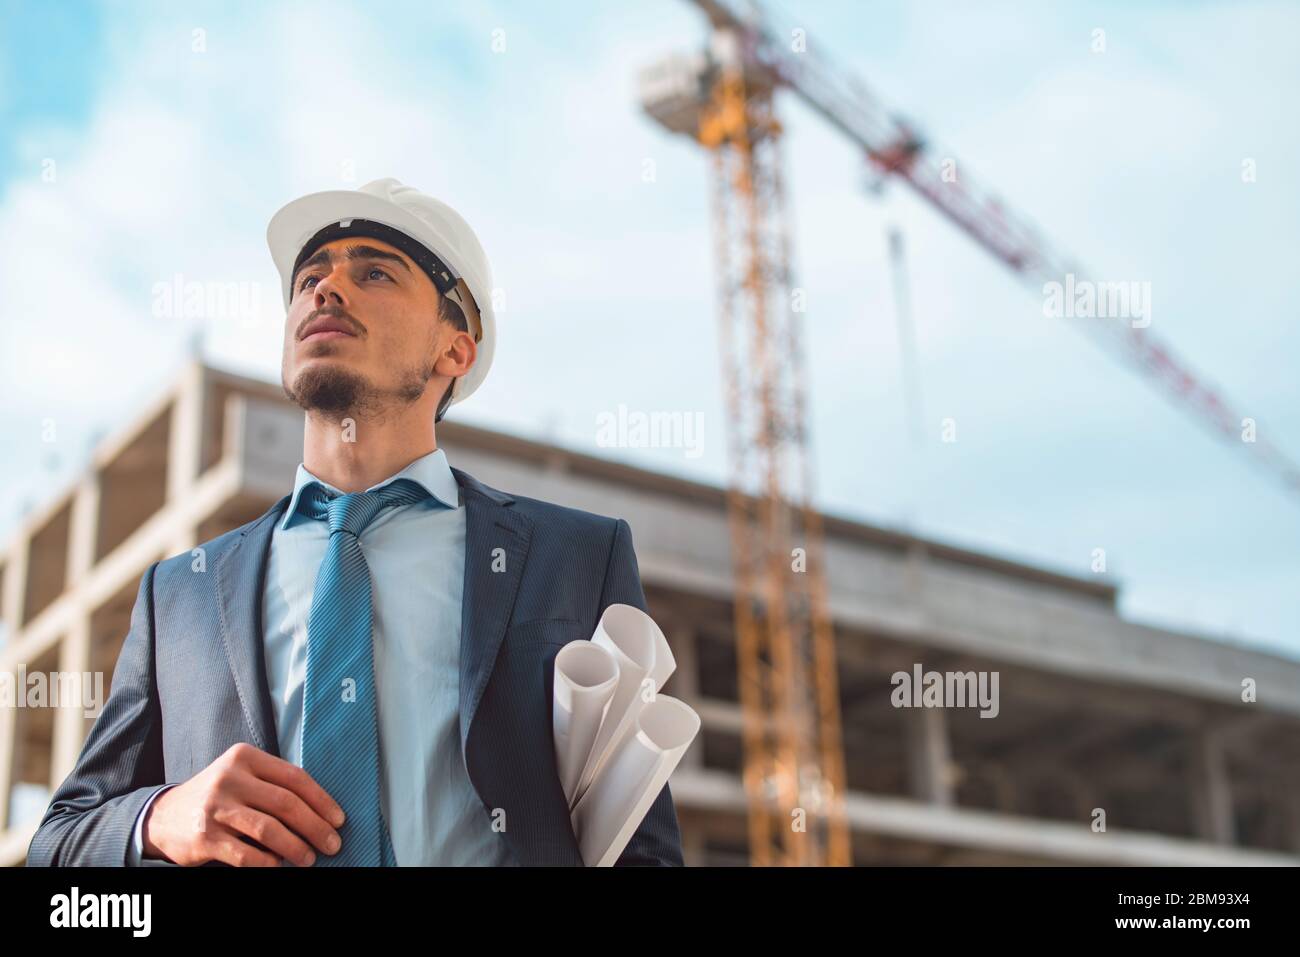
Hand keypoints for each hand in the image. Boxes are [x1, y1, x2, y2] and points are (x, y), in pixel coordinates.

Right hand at [141, 742, 345, 866]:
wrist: (164, 817)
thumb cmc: (217, 797)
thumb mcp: (242, 777)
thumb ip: (274, 784)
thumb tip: (321, 811)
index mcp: (244, 757)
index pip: (294, 777)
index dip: (321, 800)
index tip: (338, 820)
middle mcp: (229, 778)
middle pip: (286, 803)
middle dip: (315, 827)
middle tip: (332, 844)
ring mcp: (215, 807)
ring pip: (269, 829)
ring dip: (296, 847)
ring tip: (309, 859)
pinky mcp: (205, 836)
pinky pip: (247, 854)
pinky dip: (268, 862)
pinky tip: (278, 865)